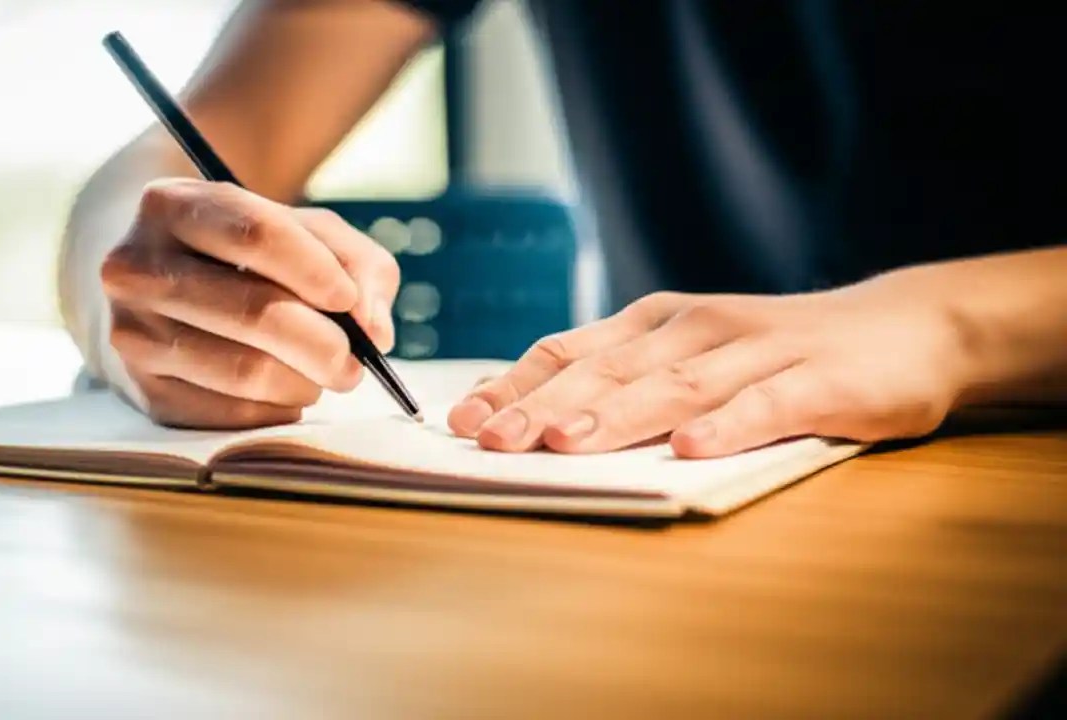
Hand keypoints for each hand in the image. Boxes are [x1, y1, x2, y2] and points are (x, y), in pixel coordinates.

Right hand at [101, 179, 398, 427]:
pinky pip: (233, 414)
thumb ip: (355, 264)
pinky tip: (280, 388)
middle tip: (356, 363)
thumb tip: (375, 332)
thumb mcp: (298, 230)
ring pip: (246, 371)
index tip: (350, 300)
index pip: (256, 235)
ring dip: (305, 381)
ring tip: (319, 371)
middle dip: (325, 344)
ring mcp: (132, 334)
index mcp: (171, 205)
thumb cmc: (243, 254)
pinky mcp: (144, 392)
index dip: (317, 271)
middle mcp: (134, 267)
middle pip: (255, 312)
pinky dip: (276, 408)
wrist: (152, 285)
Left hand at [447, 277, 973, 456]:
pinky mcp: (818, 381)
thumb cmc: (776, 353)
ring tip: (564, 442)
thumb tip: (535, 415)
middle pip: (607, 371)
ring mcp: (757, 352)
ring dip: (615, 415)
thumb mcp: (690, 355)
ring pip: (675, 387)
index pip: (570, 350)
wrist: (904, 327)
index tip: (462, 418)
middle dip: (543, 406)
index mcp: (656, 324)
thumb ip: (624, 378)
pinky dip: (726, 426)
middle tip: (491, 440)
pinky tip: (691, 449)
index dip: (515, 384)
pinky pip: (765, 406)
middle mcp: (696, 329)